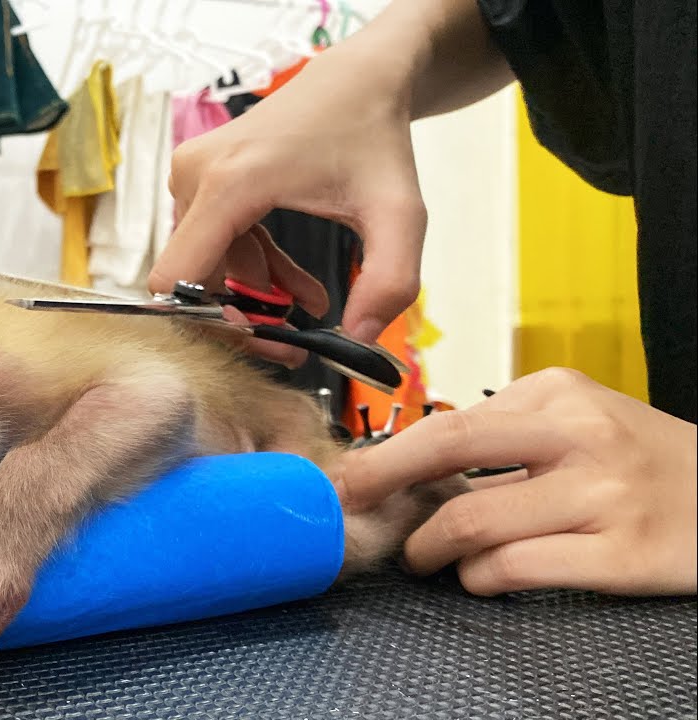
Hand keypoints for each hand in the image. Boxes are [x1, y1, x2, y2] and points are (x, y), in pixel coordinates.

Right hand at [148, 33, 426, 356]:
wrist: (357, 82)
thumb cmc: (373, 136)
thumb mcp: (398, 212)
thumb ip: (390, 279)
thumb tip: (361, 337)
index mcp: (228, 184)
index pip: (175, 279)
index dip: (205, 324)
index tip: (258, 340)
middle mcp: (195, 177)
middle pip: (189, 279)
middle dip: (238, 318)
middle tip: (291, 344)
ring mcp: (191, 176)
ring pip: (202, 264)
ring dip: (252, 294)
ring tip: (311, 303)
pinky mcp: (199, 178)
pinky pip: (211, 243)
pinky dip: (249, 268)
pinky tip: (293, 281)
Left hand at [331, 368, 697, 595]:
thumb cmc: (638, 461)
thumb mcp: (578, 420)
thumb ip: (504, 433)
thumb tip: (411, 467)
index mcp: (557, 394)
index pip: (446, 423)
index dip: (386, 456)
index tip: (349, 478)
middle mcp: (579, 435)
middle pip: (447, 448)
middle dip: (379, 480)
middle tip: (351, 508)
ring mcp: (603, 494)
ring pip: (473, 522)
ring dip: (429, 548)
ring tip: (425, 557)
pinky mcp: (621, 553)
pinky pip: (513, 569)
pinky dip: (477, 579)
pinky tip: (477, 578)